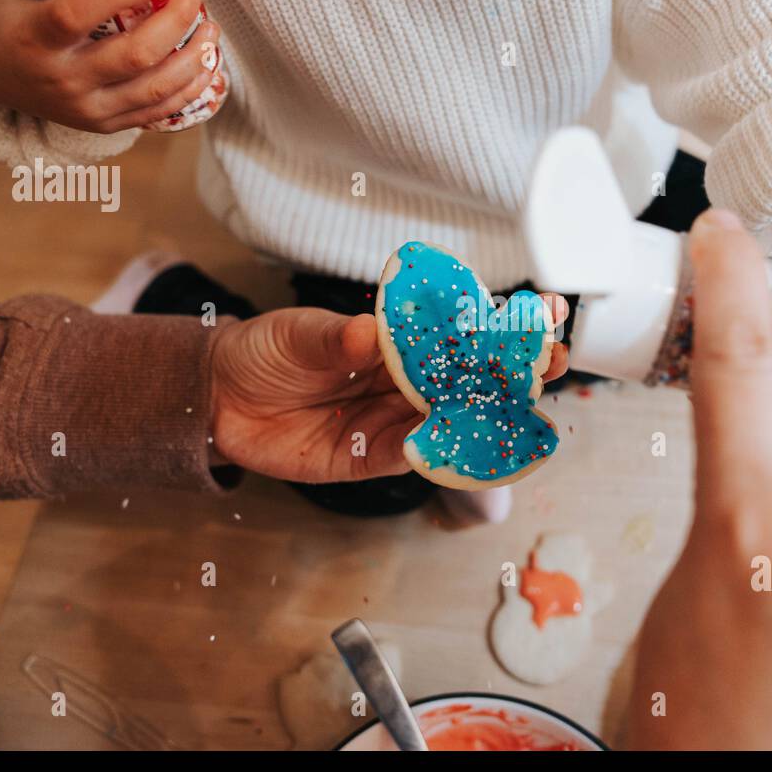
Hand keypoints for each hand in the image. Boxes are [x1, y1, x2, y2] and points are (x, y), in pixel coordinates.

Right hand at [0, 0, 218, 133]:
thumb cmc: (9, 16)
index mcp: (33, 38)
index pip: (76, 16)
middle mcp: (62, 79)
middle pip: (134, 55)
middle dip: (175, 21)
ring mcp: (86, 109)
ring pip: (155, 88)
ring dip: (195, 58)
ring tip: (211, 29)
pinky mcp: (105, 126)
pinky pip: (159, 111)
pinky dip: (191, 88)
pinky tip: (208, 65)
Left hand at [208, 298, 569, 484]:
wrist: (219, 396)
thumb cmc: (265, 350)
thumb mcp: (297, 334)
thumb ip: (334, 337)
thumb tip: (368, 333)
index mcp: (396, 342)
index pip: (458, 334)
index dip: (500, 326)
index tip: (543, 313)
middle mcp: (402, 382)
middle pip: (467, 380)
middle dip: (512, 370)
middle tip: (552, 361)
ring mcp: (389, 421)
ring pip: (449, 420)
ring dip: (486, 416)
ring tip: (526, 406)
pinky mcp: (368, 458)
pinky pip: (412, 457)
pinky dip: (437, 452)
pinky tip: (465, 445)